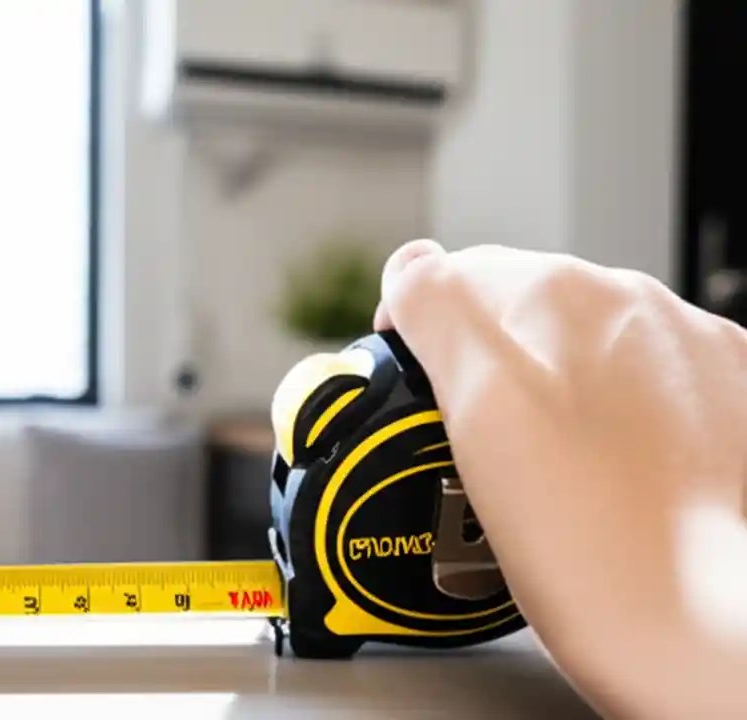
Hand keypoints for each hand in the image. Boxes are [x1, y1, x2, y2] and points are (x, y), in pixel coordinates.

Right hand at [374, 239, 746, 717]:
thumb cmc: (594, 547)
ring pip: (589, 342)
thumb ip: (439, 312)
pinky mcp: (737, 396)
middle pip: (522, 305)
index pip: (448, 275)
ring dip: (556, 383)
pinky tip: (617, 474)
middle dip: (488, 357)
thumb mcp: (478, 416)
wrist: (712, 633)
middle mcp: (634, 302)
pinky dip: (623, 412)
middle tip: (474, 443)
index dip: (414, 331)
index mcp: (555, 294)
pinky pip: (653, 381)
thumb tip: (412, 266)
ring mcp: (695, 348)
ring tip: (549, 471)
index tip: (409, 385)